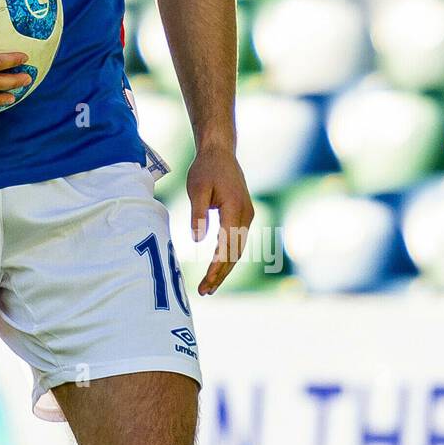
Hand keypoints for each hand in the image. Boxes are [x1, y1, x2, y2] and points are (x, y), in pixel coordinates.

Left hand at [188, 143, 254, 295]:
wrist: (220, 153)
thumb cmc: (205, 169)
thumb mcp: (196, 188)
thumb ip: (198, 214)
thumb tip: (198, 241)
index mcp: (235, 209)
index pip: (227, 246)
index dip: (217, 266)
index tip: (206, 282)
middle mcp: (245, 216)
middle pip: (235, 252)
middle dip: (220, 274)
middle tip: (205, 291)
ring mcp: (247, 216)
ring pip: (237, 249)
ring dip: (224, 268)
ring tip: (209, 286)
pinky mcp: (243, 216)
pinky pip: (236, 241)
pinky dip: (227, 256)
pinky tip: (216, 267)